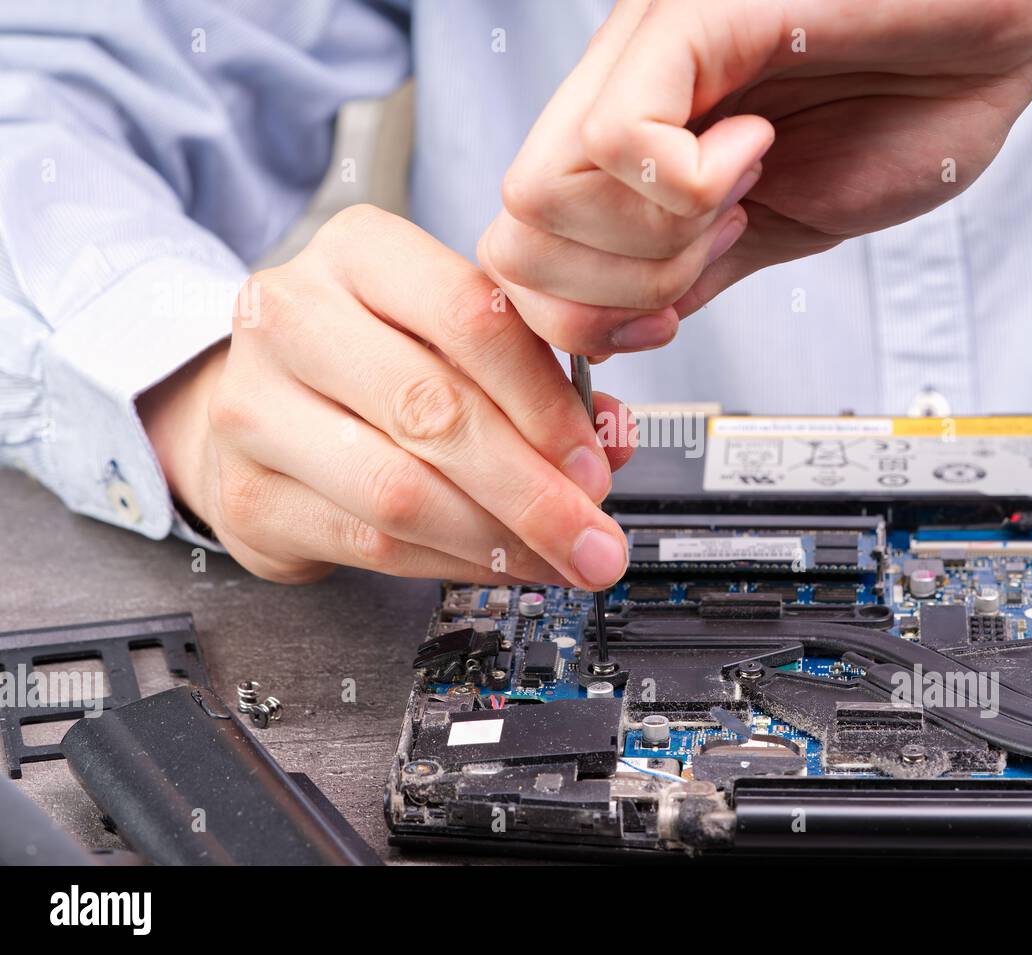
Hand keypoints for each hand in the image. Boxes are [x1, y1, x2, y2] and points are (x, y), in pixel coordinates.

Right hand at [139, 205, 633, 586]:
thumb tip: (615, 439)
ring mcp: (254, 406)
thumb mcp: (451, 337)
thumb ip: (536, 377)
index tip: (596, 462)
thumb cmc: (372, 361)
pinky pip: (370, 544)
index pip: (469, 315)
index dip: (544, 401)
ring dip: (498, 540)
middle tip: (593, 536)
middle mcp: (292, 316)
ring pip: (399, 490)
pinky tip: (500, 567)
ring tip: (558, 559)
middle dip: (533, 491)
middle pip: (434, 411)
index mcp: (359, 251)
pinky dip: (453, 565)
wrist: (254, 404)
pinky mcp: (246, 493)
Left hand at [478, 0, 1031, 352]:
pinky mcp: (687, 17)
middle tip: (716, 243)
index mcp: (628, 145)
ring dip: (660, 239)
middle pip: (514, 236)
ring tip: (745, 182)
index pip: (517, 253)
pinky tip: (758, 145)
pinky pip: (620, 139)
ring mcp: (640, 53)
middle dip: (615, 293)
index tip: (663, 320)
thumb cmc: (911, 105)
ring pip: (544, 196)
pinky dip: (693, 184)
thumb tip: (618, 331)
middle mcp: (614, 94)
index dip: (578, 322)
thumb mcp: (777, 225)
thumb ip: (690, 274)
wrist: (1006, 33)